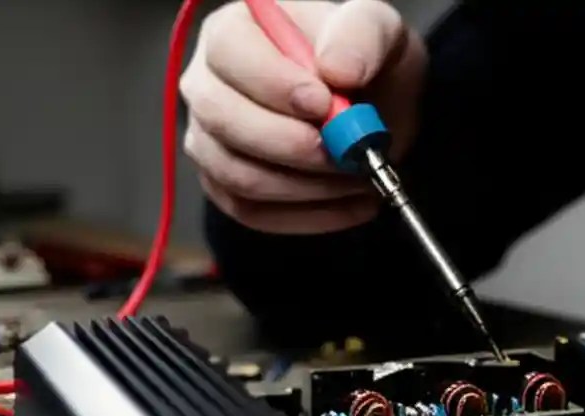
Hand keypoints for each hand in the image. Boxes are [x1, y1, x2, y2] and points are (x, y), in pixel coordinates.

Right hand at [180, 0, 425, 233]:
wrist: (374, 106)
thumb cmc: (364, 61)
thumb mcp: (377, 30)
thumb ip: (361, 35)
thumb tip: (336, 70)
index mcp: (234, 29)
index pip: (229, 53)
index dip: (274, 84)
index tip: (324, 104)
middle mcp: (206, 82)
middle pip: (222, 120)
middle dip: (292, 145)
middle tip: (344, 152)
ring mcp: (208, 137)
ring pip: (237, 175)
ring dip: (306, 186)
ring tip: (357, 177)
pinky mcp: (224, 184)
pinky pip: (251, 212)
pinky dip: (307, 216)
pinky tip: (351, 204)